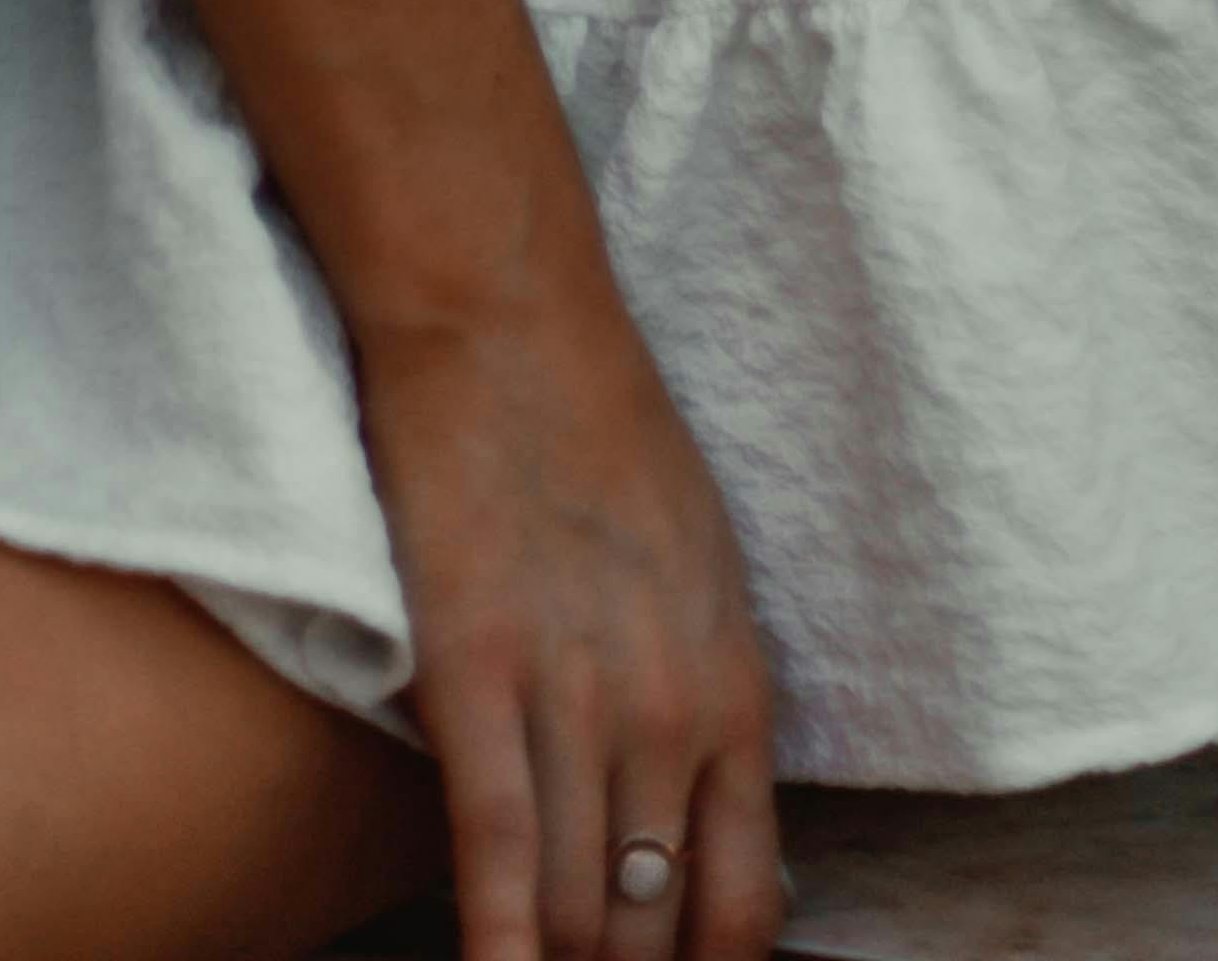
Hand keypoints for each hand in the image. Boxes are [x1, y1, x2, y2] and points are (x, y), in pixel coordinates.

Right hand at [358, 285, 785, 960]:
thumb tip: (703, 810)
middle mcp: (670, 717)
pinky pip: (495, 858)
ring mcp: (575, 703)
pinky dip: (494, 946)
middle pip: (644, 928)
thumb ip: (704, 693)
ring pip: (573, 912)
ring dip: (549, 960)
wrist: (509, 320)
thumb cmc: (603, 430)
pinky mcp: (474, 679)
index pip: (742, 907)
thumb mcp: (701, 569)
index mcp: (735, 692)